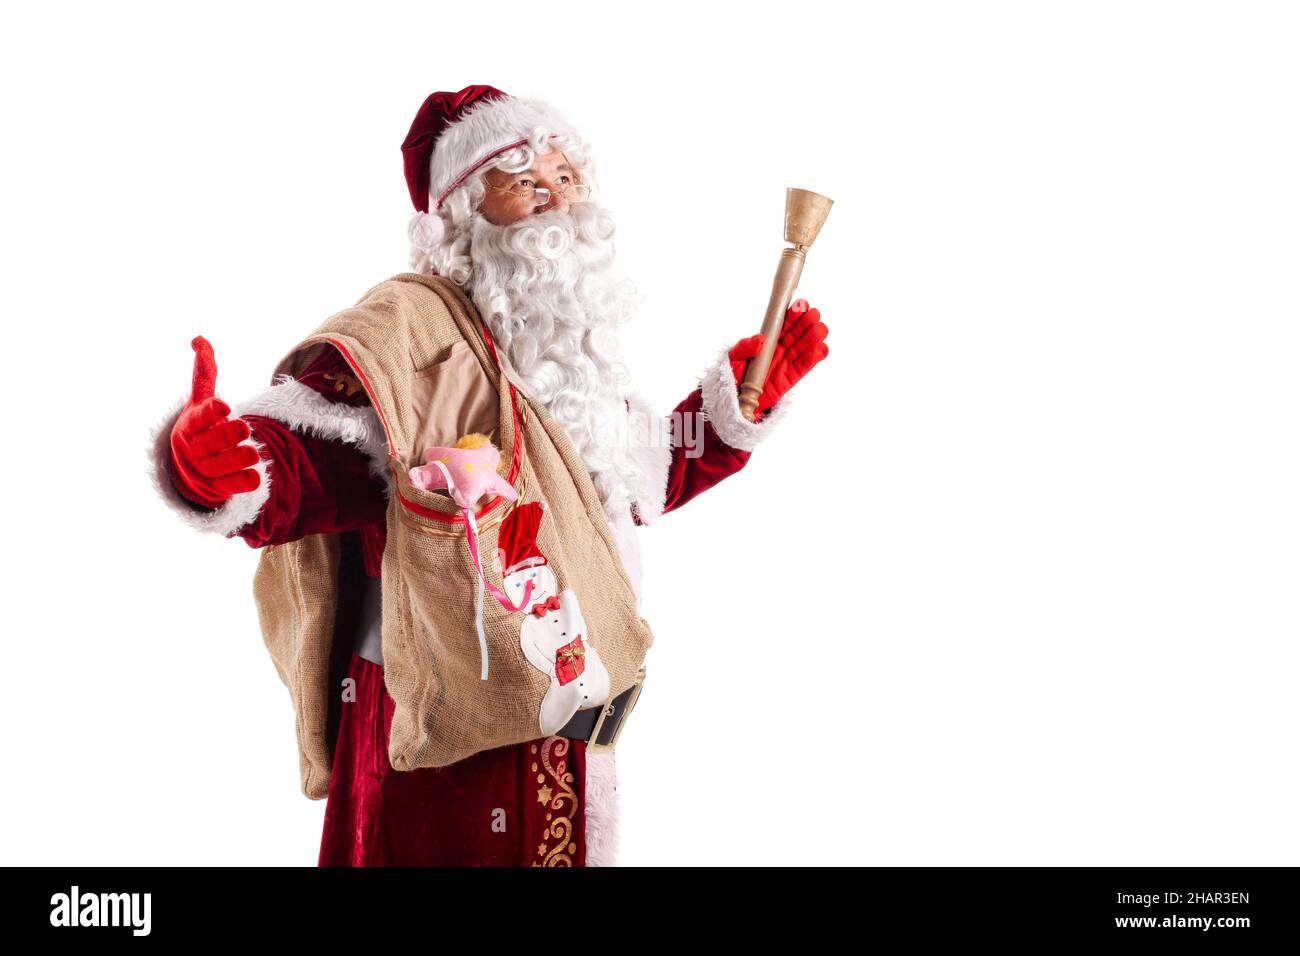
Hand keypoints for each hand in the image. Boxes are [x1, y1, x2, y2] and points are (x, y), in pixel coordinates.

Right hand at [169, 336, 260, 506]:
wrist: (188, 468)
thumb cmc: (199, 426)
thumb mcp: (200, 399)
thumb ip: (204, 372)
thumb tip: (199, 338)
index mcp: (190, 425)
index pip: (199, 418)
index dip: (210, 412)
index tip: (224, 406)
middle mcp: (195, 448)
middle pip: (210, 443)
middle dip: (226, 436)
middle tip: (244, 428)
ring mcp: (205, 470)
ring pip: (220, 466)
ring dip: (237, 460)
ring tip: (254, 454)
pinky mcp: (217, 488)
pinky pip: (229, 487)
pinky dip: (241, 483)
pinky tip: (256, 478)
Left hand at [728, 299, 828, 419]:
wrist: (734, 400)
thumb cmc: (732, 375)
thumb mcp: (732, 358)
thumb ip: (743, 347)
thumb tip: (759, 339)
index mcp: (768, 339)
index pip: (784, 323)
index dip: (794, 313)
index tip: (800, 304)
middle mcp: (781, 348)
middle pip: (799, 332)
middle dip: (807, 321)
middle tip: (812, 314)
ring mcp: (787, 362)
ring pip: (806, 346)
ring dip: (814, 336)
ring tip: (818, 329)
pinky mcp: (792, 378)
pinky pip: (806, 366)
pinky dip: (815, 356)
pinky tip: (820, 347)